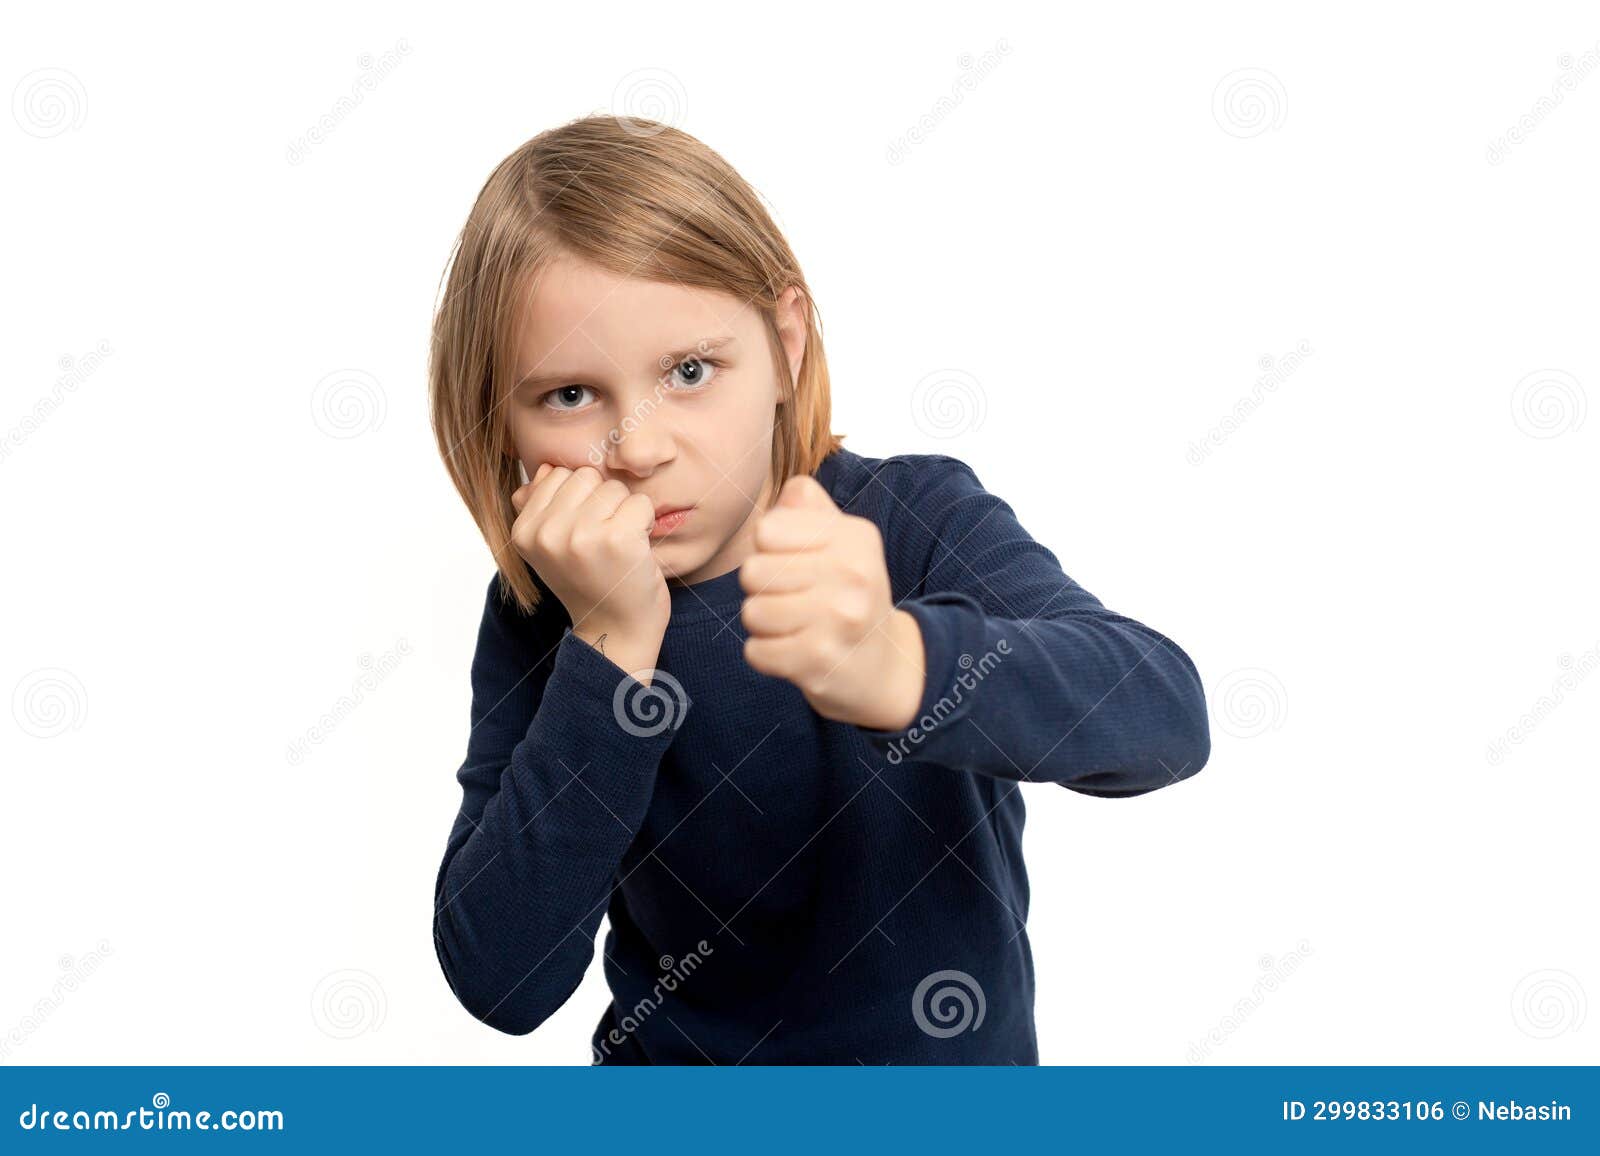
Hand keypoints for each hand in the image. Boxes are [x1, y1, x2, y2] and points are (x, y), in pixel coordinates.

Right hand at [510, 464, 669, 669]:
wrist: (616, 630)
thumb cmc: (590, 582)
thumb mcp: (551, 547)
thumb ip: (541, 505)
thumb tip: (547, 467)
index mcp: (524, 531)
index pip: (559, 476)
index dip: (581, 500)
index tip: (583, 535)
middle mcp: (546, 533)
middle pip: (587, 477)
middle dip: (603, 502)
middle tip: (604, 541)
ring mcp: (580, 536)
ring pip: (614, 487)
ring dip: (625, 513)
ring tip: (618, 547)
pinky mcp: (617, 540)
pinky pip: (640, 502)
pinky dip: (646, 523)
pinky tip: (636, 550)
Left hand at [738, 475, 925, 729]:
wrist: (885, 665)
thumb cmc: (848, 593)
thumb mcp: (842, 541)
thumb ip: (808, 507)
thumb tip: (786, 492)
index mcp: (855, 536)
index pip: (766, 530)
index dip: (768, 549)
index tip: (794, 564)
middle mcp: (853, 574)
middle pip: (753, 571)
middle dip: (761, 589)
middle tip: (793, 600)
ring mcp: (839, 619)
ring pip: (752, 612)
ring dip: (763, 624)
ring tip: (794, 626)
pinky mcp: (821, 660)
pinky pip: (756, 652)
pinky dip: (767, 655)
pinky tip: (795, 652)